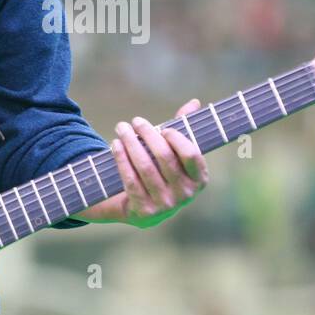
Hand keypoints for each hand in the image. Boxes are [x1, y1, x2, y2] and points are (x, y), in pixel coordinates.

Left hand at [108, 99, 209, 228]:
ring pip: (145, 166)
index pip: (191, 155)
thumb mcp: (175, 155)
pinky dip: (121, 159)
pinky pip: (130, 179)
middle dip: (148, 134)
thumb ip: (184, 129)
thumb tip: (194, 102)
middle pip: (165, 157)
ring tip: (121, 127)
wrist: (145, 210)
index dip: (177, 138)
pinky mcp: (145, 211)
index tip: (164, 128)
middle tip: (136, 120)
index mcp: (199, 180)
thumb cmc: (163, 173)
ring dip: (131, 143)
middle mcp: (185, 195)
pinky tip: (116, 144)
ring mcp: (165, 205)